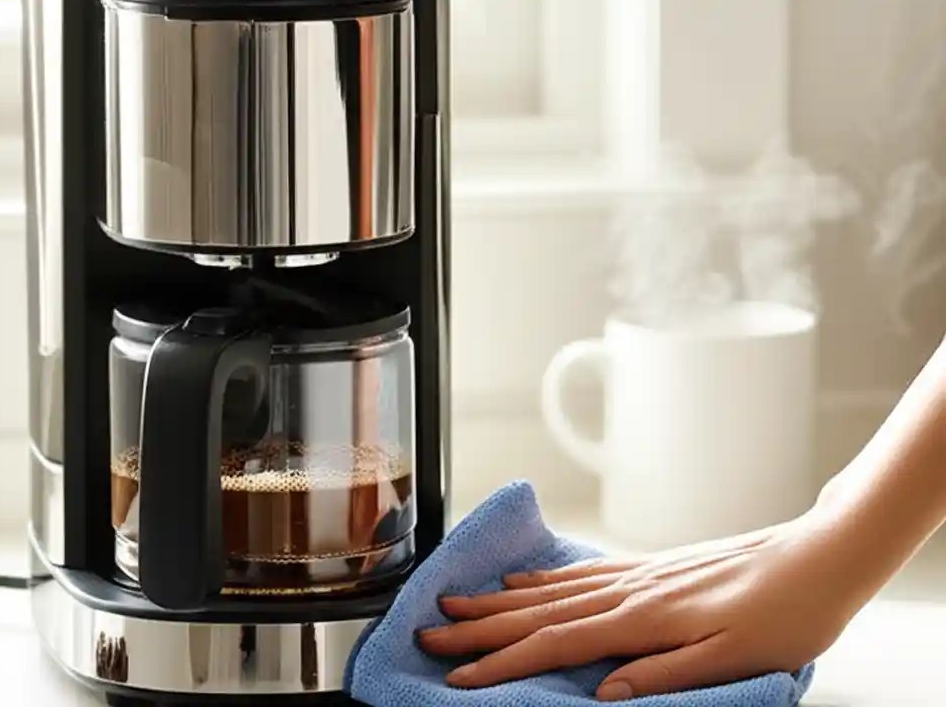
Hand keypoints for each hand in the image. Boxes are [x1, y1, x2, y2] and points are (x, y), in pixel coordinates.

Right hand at [418, 510, 872, 700]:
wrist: (819, 557)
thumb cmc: (785, 615)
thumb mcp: (733, 661)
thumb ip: (665, 675)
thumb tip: (604, 692)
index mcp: (644, 619)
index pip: (555, 644)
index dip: (502, 663)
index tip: (457, 676)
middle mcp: (629, 592)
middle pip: (537, 612)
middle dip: (479, 627)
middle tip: (430, 632)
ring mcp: (636, 576)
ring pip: (550, 590)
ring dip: (498, 600)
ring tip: (456, 603)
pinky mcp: (649, 568)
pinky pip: (580, 573)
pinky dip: (541, 578)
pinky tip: (520, 580)